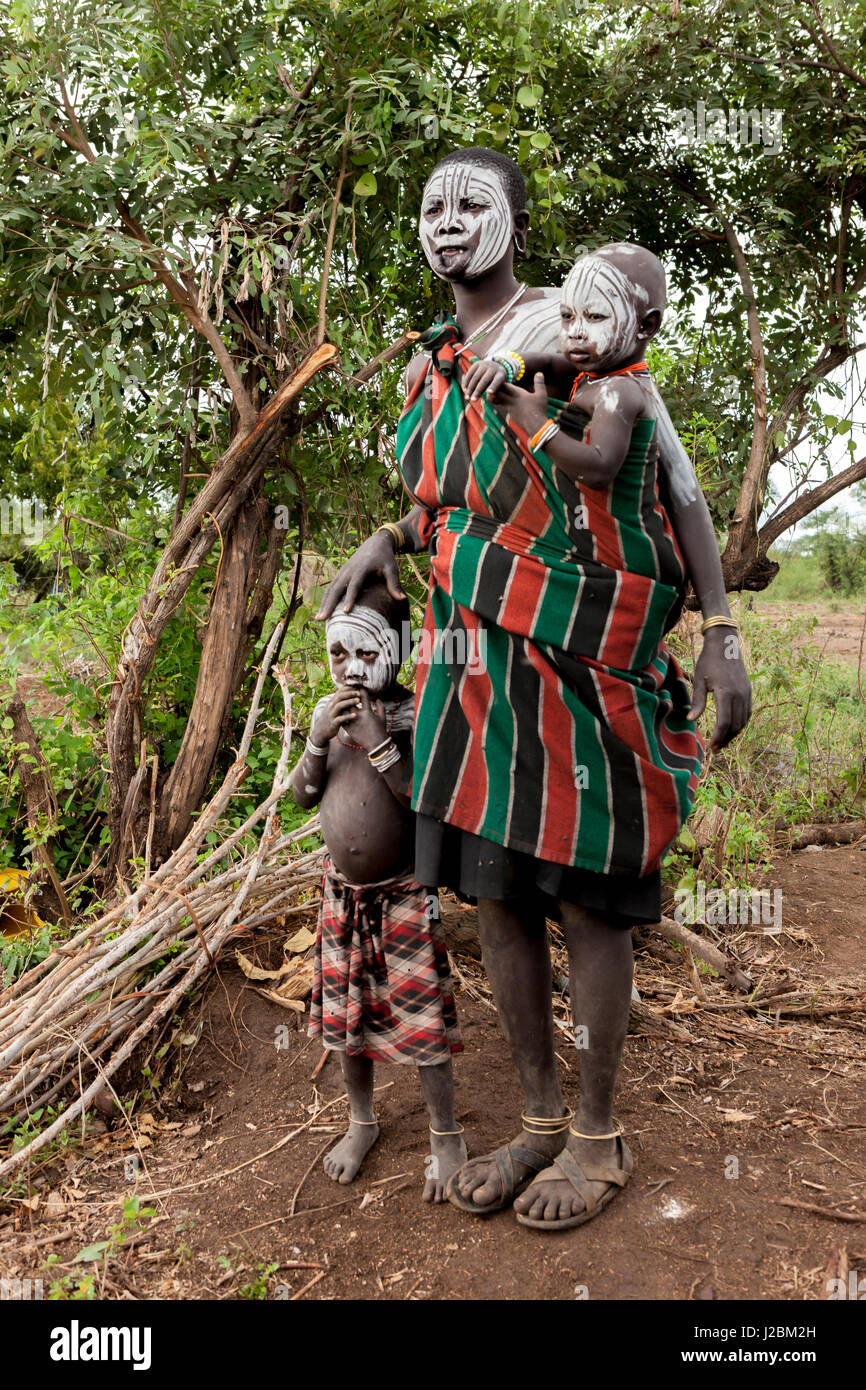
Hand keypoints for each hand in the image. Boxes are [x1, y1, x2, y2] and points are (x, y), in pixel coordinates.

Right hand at [310, 688, 377, 744]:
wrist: (320, 731)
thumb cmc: (330, 717)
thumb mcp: (333, 707)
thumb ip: (339, 700)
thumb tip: (348, 692)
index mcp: (332, 702)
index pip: (340, 691)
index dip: (349, 688)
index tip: (357, 687)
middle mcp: (331, 706)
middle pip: (340, 696)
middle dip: (350, 693)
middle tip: (359, 692)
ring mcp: (331, 714)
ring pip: (339, 705)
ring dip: (349, 702)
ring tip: (359, 700)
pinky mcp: (333, 723)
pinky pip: (340, 719)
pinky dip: (347, 716)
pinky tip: (355, 715)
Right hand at [316, 531, 404, 619]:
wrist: (376, 542)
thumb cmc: (385, 557)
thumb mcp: (392, 568)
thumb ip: (394, 583)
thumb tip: (402, 599)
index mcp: (361, 568)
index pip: (354, 585)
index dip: (350, 598)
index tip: (346, 612)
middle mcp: (349, 570)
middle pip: (336, 588)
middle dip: (328, 604)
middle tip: (322, 619)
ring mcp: (343, 572)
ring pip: (330, 589)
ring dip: (323, 603)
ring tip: (318, 619)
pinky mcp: (341, 574)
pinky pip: (331, 587)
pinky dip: (325, 599)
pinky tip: (322, 610)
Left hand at [330, 687, 387, 751]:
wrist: (376, 744)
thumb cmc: (380, 730)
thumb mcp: (382, 717)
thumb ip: (380, 707)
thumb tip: (377, 699)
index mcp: (368, 711)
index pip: (363, 696)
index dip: (361, 690)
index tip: (359, 687)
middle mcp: (359, 715)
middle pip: (350, 701)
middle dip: (349, 695)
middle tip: (348, 692)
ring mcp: (352, 722)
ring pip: (344, 710)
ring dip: (343, 705)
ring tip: (342, 702)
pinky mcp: (348, 729)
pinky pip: (342, 720)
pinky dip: (341, 716)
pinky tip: (341, 713)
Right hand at [462, 358, 507, 400]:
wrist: (494, 366)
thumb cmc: (497, 381)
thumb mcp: (500, 386)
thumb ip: (495, 392)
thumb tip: (488, 397)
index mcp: (501, 374)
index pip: (497, 381)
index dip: (493, 386)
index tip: (489, 393)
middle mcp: (493, 368)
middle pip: (484, 380)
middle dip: (478, 391)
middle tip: (473, 401)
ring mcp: (484, 365)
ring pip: (475, 378)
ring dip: (470, 389)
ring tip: (467, 398)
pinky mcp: (476, 364)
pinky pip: (470, 374)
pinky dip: (466, 382)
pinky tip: (465, 390)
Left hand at [494, 372, 549, 436]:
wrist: (536, 426)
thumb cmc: (539, 409)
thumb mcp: (542, 395)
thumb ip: (539, 383)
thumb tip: (539, 372)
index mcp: (517, 394)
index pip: (504, 386)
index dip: (499, 381)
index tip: (496, 376)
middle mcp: (511, 401)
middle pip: (497, 393)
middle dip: (493, 388)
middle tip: (489, 383)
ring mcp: (509, 409)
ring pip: (498, 401)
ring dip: (495, 396)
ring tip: (491, 392)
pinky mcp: (511, 415)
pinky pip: (503, 407)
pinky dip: (500, 403)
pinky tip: (501, 401)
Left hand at [688, 628, 752, 750]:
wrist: (725, 644)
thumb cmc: (708, 660)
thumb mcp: (699, 680)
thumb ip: (697, 701)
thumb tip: (691, 720)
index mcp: (726, 692)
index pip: (724, 722)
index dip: (718, 737)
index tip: (712, 747)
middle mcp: (740, 695)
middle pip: (736, 725)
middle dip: (726, 739)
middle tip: (716, 749)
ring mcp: (746, 693)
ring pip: (743, 721)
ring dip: (734, 734)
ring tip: (723, 741)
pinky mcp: (748, 691)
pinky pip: (748, 713)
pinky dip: (741, 723)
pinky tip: (732, 729)